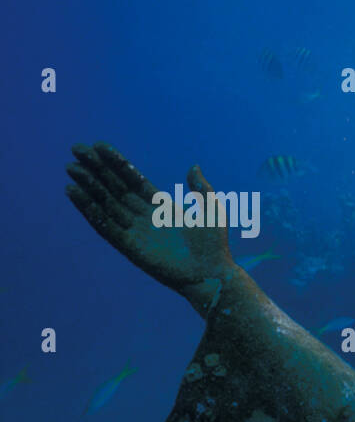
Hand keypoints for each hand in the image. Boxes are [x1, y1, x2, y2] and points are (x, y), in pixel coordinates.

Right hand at [66, 143, 235, 306]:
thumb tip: (193, 166)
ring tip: (72, 168)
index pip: (133, 180)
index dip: (116, 163)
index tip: (99, 146)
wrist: (212, 274)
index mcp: (162, 207)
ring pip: (106, 204)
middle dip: (96, 170)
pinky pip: (105, 225)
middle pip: (115, 188)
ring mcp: (135, 231)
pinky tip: (75, 193)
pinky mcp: (129, 247)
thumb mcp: (211, 210)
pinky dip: (90, 210)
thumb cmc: (215, 246)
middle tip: (77, 149)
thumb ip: (201, 188)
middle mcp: (145, 217)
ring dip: (88, 187)